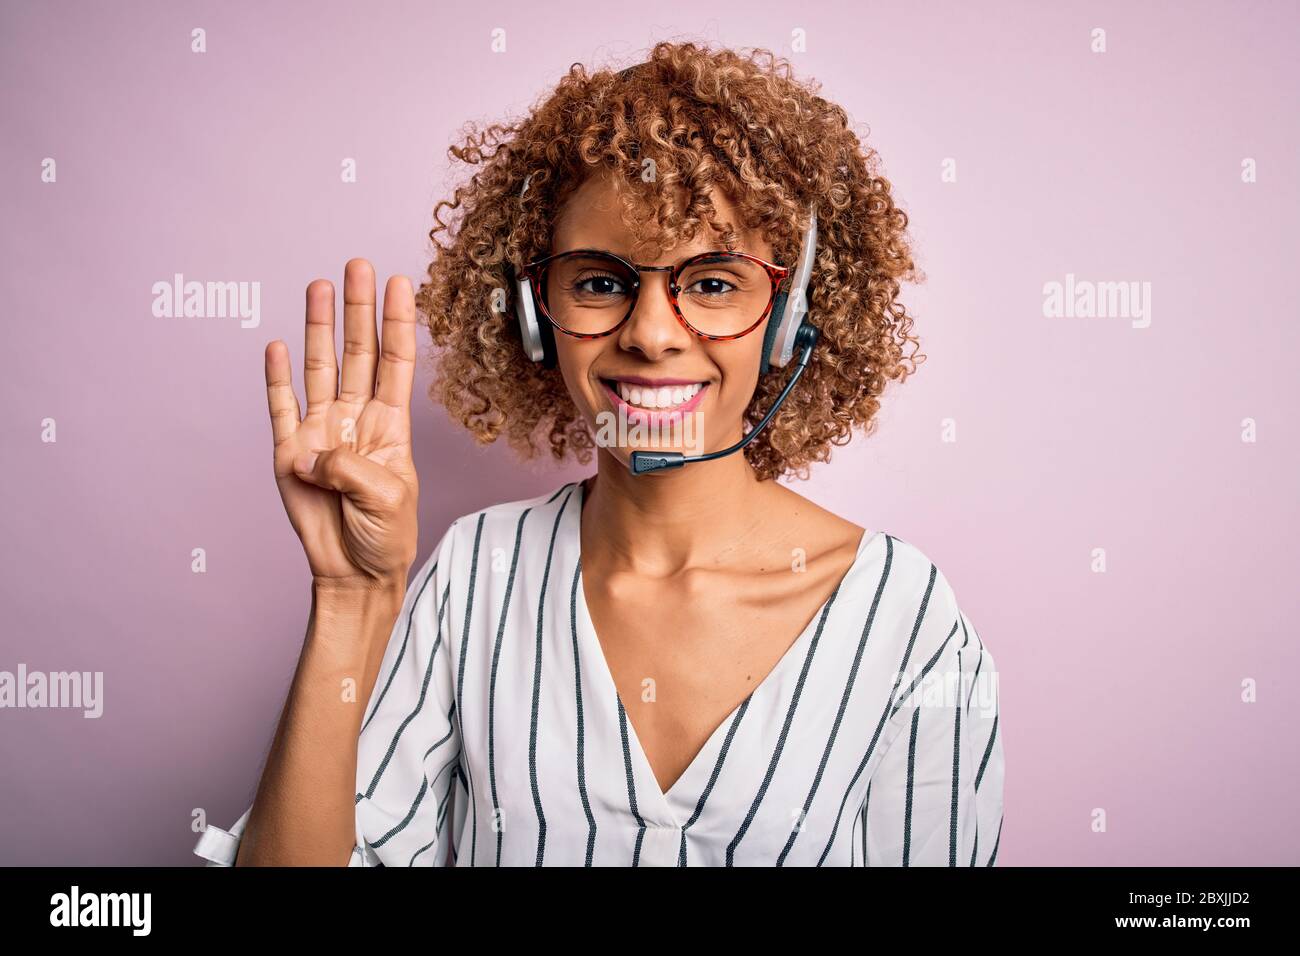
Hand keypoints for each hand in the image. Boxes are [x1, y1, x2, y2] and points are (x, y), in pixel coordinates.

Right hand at [263, 259, 418, 589]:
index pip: (395, 363)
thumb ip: (351, 467)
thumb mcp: (385, 499)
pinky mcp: (289, 453)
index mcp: (390, 426)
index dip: (398, 323)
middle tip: (358, 265)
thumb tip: (313, 450)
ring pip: (320, 368)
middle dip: (358, 309)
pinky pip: (281, 407)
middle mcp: (355, 419)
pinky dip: (278, 377)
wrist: (353, 572)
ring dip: (320, 328)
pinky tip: (279, 345)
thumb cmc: (385, 537)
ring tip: (320, 286)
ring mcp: (321, 432)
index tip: (402, 284)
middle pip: (356, 353)